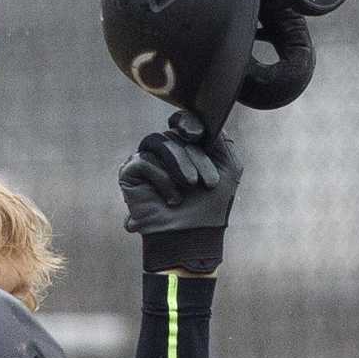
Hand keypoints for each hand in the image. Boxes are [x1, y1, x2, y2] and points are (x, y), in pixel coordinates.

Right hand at [118, 110, 242, 272]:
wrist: (194, 237)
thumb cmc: (212, 207)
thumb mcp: (228, 168)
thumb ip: (220, 139)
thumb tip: (202, 120)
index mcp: (186, 149)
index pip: (181, 123)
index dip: (187, 122)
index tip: (197, 135)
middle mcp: (165, 153)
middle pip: (174, 135)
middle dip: (194, 157)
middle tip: (205, 183)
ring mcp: (146, 162)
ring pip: (158, 143)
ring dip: (179, 164)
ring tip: (189, 186)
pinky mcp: (130, 175)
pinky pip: (143, 161)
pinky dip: (161, 177)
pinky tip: (171, 198)